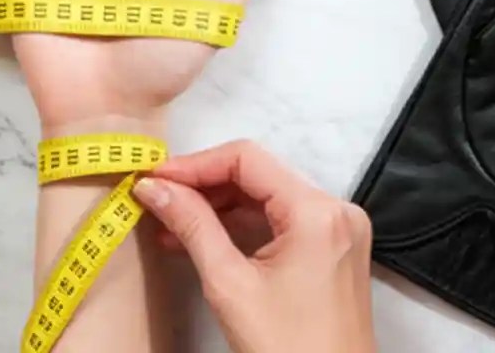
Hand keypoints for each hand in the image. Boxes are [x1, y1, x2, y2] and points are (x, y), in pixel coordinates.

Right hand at [132, 141, 376, 352]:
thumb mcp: (230, 285)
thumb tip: (156, 188)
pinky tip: (202, 239)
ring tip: (169, 223)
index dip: (195, 164)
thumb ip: (193, 227)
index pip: (248, 160)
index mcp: (317, 212)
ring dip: (219, 207)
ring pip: (269, 198)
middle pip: (259, 175)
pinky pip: (283, 222)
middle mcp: (336, 211)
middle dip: (204, 185)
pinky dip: (243, 227)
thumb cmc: (289, 351)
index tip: (155, 178)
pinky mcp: (333, 249)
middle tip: (156, 198)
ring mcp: (338, 230)